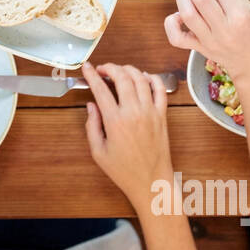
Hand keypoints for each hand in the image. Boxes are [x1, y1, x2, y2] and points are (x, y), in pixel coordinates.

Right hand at [82, 62, 171, 208]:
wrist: (151, 182)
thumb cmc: (124, 171)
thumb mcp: (98, 152)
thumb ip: (92, 126)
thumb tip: (91, 106)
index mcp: (115, 122)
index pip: (101, 89)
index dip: (92, 75)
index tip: (87, 67)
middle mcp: (134, 112)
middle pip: (122, 77)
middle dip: (110, 67)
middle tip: (102, 69)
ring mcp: (151, 112)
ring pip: (141, 78)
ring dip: (128, 69)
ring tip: (119, 71)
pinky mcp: (162, 115)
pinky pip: (160, 89)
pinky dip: (152, 78)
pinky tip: (143, 77)